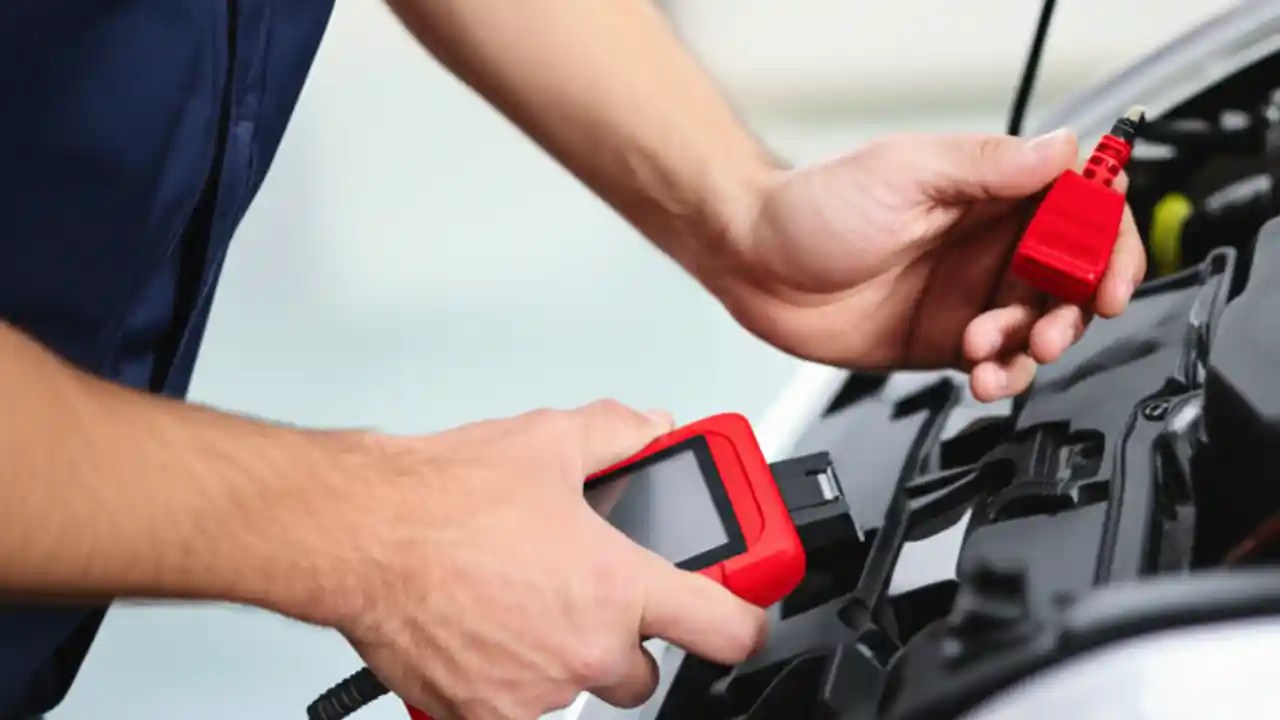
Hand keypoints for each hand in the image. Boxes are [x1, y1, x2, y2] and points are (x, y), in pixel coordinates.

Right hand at [312, 401, 765, 719]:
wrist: (359, 536)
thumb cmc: (441, 498)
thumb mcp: (550, 441)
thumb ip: (620, 433)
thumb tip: (652, 428)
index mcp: (617, 588)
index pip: (729, 627)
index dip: (746, 614)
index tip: (743, 606)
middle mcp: (584, 652)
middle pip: (647, 672)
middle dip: (630, 637)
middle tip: (596, 594)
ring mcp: (533, 693)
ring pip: (579, 692)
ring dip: (566, 657)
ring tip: (526, 602)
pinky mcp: (482, 715)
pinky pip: (521, 710)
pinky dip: (512, 680)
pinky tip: (491, 630)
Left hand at [703, 129, 1144, 400]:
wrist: (753, 266)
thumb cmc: (813, 209)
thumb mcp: (904, 172)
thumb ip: (986, 167)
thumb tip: (1059, 151)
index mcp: (991, 193)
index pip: (1079, 211)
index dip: (1108, 242)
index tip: (1109, 275)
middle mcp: (989, 246)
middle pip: (1073, 279)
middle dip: (1076, 308)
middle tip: (1047, 327)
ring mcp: (969, 296)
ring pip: (1040, 328)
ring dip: (1034, 346)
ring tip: (994, 349)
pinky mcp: (944, 343)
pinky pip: (997, 365)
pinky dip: (1002, 376)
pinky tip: (982, 376)